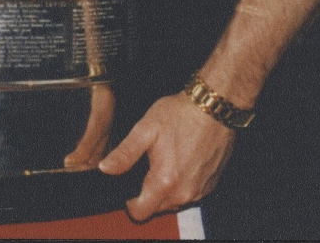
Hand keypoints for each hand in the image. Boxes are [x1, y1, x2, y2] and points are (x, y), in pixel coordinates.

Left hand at [98, 93, 234, 219]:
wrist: (214, 106)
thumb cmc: (180, 115)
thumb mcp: (146, 129)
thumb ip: (124, 153)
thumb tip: (105, 169)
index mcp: (164, 182)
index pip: (140, 212)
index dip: (130, 203)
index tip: (129, 187)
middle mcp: (184, 193)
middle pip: (158, 208)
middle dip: (149, 193)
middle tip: (149, 165)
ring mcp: (200, 190)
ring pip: (175, 201)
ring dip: (167, 188)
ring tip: (167, 159)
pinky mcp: (211, 184)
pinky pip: (190, 193)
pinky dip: (183, 183)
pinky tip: (182, 160)